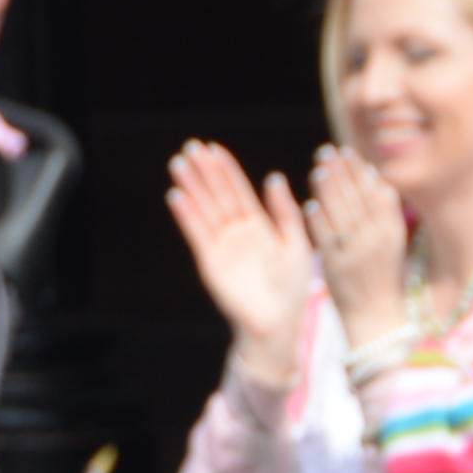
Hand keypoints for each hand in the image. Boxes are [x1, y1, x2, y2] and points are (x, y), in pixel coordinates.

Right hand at [166, 140, 315, 392]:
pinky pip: (197, 234)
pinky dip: (187, 216)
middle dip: (204, 172)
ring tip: (178, 164)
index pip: (238, 191)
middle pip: (217, 196)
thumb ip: (284, 212)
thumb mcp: (296, 243)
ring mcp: (222, 247)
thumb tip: (274, 177)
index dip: (226, 170)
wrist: (277, 324)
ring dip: (191, 188)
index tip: (213, 149)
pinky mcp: (210, 263)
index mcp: (259, 226)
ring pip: (204, 210)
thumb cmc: (292, 288)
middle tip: (190, 147)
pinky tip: (177, 196)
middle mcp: (237, 233)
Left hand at [303, 144, 413, 346]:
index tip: (348, 152)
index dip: (360, 171)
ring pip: (342, 214)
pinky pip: (327, 239)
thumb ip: (384, 213)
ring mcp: (356, 252)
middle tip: (326, 151)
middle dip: (342, 172)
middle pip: (357, 198)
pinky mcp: (337, 266)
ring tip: (319, 169)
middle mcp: (376, 239)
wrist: (375, 317)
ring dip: (330, 190)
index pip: (376, 192)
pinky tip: (311, 204)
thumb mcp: (392, 243)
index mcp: (392, 231)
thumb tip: (375, 178)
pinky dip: (319, 221)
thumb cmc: (382, 277)